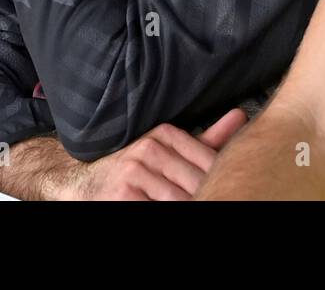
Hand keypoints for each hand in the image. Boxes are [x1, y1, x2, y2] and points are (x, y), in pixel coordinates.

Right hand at [71, 108, 247, 200]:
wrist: (82, 183)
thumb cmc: (132, 170)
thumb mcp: (168, 150)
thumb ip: (207, 139)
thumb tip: (242, 116)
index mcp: (165, 135)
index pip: (209, 162)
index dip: (220, 182)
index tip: (228, 190)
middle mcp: (149, 149)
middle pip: (197, 185)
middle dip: (205, 195)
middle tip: (217, 197)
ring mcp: (134, 172)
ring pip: (179, 200)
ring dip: (189, 202)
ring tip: (193, 200)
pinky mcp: (122, 196)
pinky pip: (156, 208)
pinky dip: (162, 208)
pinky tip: (161, 204)